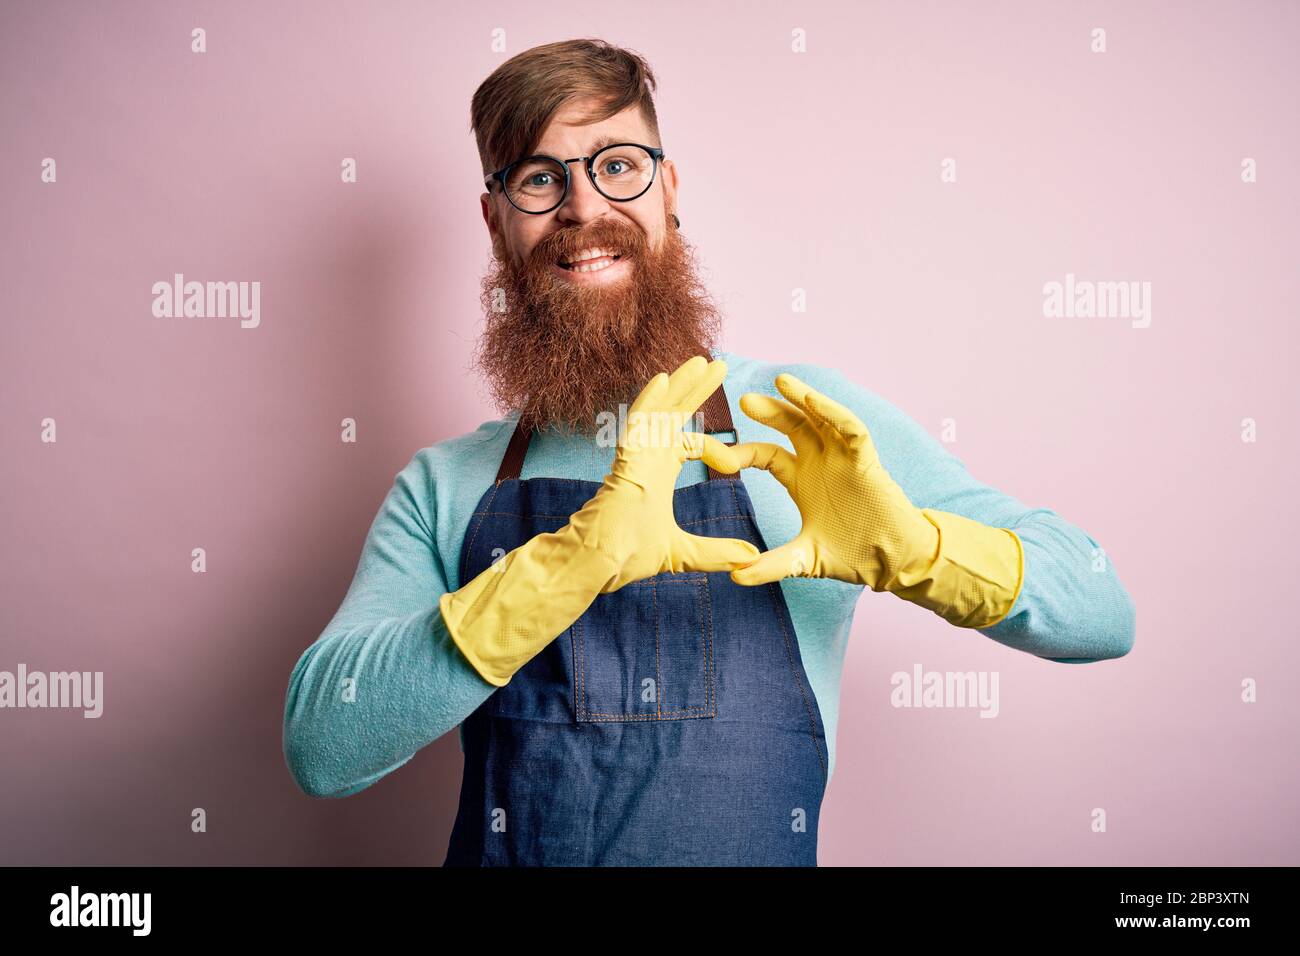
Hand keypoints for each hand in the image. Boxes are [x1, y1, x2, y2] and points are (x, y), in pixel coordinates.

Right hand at [565, 356, 760, 591]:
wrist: (598, 565)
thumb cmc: (627, 556)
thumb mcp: (683, 554)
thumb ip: (716, 552)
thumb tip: (750, 557)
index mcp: (658, 472)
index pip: (690, 443)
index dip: (716, 449)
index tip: (735, 467)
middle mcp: (647, 457)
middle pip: (675, 413)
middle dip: (697, 388)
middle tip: (719, 364)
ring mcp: (634, 456)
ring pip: (658, 410)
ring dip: (679, 384)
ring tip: (701, 360)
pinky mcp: (623, 461)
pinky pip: (635, 423)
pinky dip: (647, 401)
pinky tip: (663, 379)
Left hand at [709, 372, 939, 588]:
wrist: (891, 563)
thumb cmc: (851, 556)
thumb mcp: (803, 561)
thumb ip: (770, 565)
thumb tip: (733, 575)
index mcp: (801, 480)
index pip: (767, 455)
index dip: (744, 453)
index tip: (720, 459)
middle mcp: (820, 462)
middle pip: (791, 426)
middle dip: (770, 411)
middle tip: (744, 401)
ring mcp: (843, 458)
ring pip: (821, 417)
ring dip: (802, 398)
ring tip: (781, 381)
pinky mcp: (866, 461)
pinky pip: (851, 429)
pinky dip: (833, 412)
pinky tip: (813, 400)